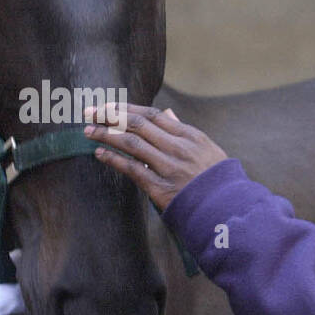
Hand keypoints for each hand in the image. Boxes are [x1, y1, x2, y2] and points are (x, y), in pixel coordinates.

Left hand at [82, 103, 227, 211]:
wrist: (226, 209)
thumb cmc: (216, 179)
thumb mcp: (207, 149)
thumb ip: (183, 132)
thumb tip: (167, 114)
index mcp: (189, 135)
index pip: (151, 115)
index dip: (126, 108)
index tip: (107, 106)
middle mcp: (177, 147)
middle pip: (137, 124)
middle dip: (109, 116)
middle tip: (89, 112)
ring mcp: (168, 167)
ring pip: (131, 143)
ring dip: (106, 134)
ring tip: (88, 130)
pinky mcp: (160, 187)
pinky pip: (132, 169)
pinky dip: (113, 159)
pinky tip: (99, 152)